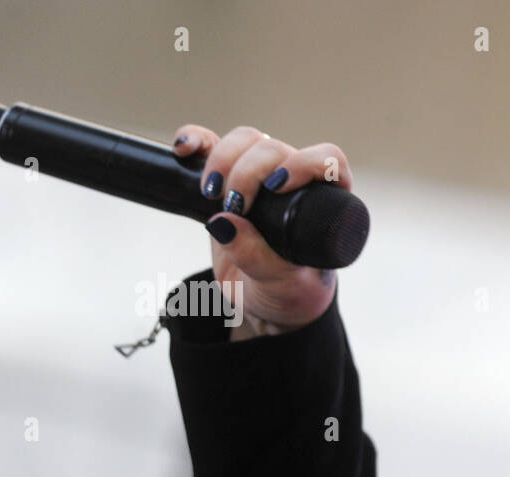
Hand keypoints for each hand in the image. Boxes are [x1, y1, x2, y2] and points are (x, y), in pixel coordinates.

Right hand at [171, 123, 354, 337]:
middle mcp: (296, 183)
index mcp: (325, 204)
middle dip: (249, 171)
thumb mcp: (283, 286)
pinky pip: (211, 146)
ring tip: (210, 193)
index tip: (278, 187)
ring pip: (245, 141)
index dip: (304, 163)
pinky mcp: (227, 179)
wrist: (262, 302)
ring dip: (223, 158)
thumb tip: (226, 223)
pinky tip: (183, 150)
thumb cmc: (289, 294)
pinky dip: (196, 141)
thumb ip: (260, 260)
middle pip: (274, 149)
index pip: (327, 161)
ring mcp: (261, 177)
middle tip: (236, 206)